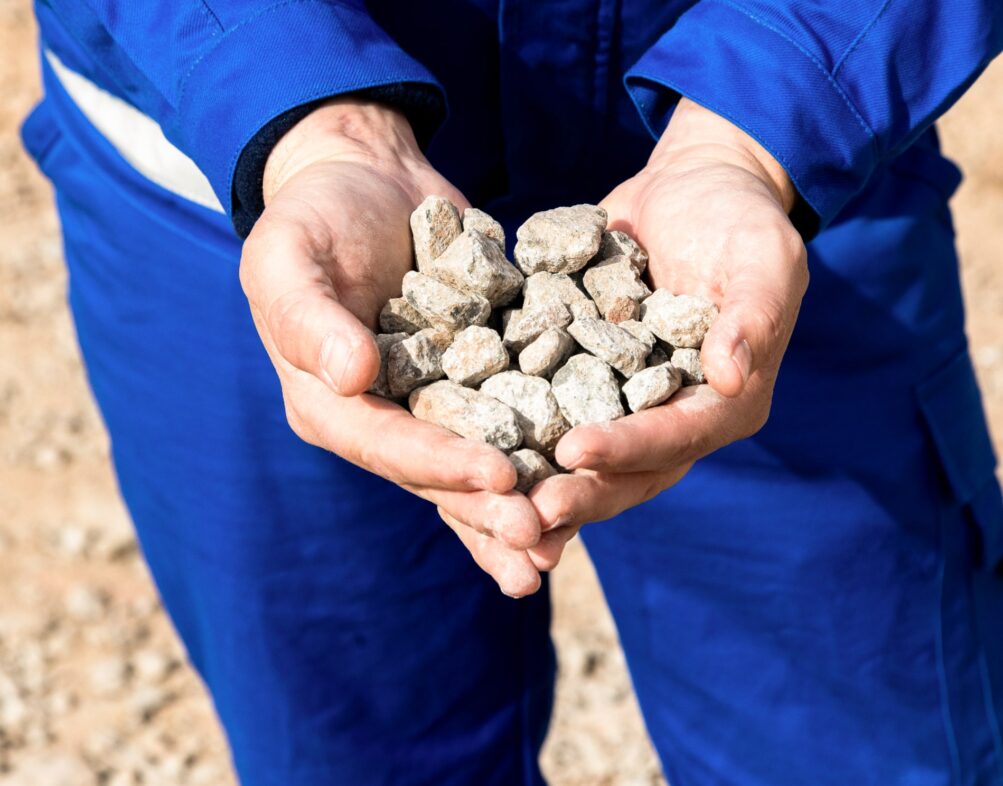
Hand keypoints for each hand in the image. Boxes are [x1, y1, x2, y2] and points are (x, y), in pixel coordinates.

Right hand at [240, 99, 542, 596]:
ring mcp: (431, 403)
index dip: (440, 465)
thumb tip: (350, 377)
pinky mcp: (475, 378)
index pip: (385, 444)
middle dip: (486, 508)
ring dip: (517, 503)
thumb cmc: (313, 216)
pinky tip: (585, 480)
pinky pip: (510, 418)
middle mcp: (381, 416)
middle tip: (541, 539)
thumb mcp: (287, 256)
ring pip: (476, 462)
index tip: (499, 478)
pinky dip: (542, 450)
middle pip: (435, 473)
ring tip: (560, 546)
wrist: (366, 180)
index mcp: (329, 403)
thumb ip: (308, 317)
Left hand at [526, 98, 809, 566]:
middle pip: (626, 471)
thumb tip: (730, 379)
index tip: (573, 451)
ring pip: (584, 459)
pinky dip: (517, 438)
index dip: (626, 449)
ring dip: (542, 485)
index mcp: (724, 403)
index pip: (675, 439)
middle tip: (525, 511)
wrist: (691, 186)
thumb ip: (751, 318)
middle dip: (578, 493)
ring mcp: (627, 403)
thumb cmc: (738, 218)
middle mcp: (674, 417)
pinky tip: (469, 451)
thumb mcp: (761, 259)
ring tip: (492, 502)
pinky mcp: (586, 380)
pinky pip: (551, 414)